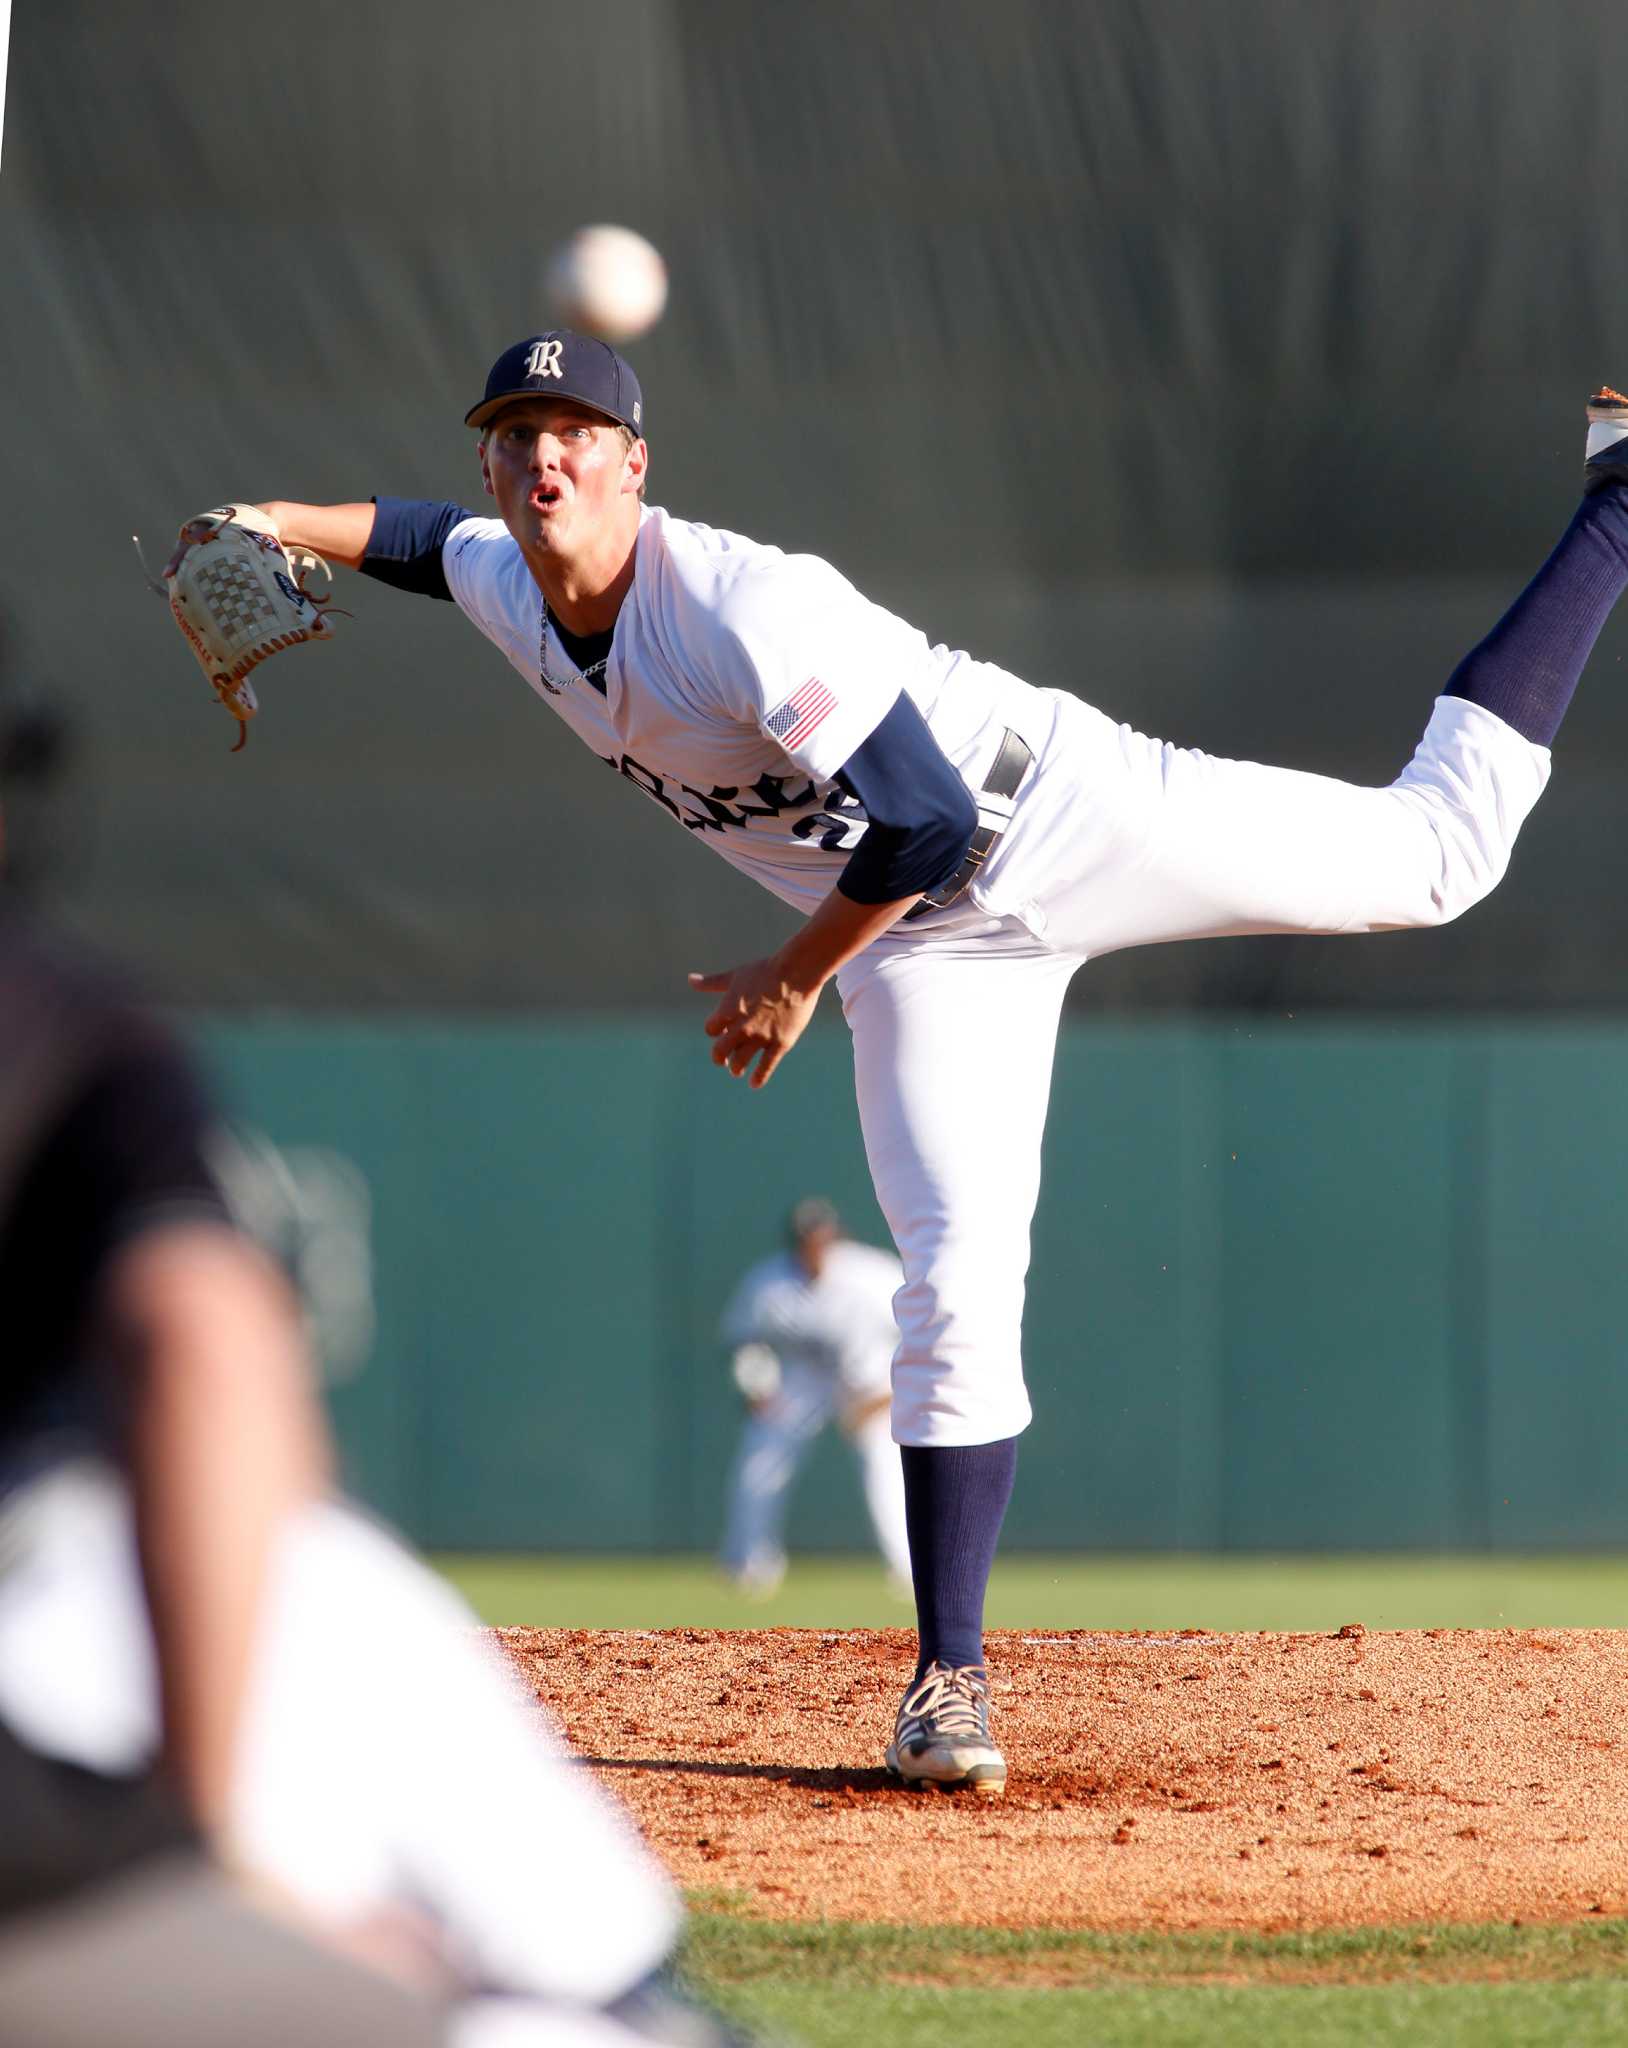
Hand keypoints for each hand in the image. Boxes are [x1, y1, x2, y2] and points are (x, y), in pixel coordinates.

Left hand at [688, 955, 822, 1087]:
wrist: (796, 972)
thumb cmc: (765, 970)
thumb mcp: (735, 976)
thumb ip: (711, 982)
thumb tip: (690, 980)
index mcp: (728, 1010)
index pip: (711, 1030)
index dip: (715, 1032)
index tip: (721, 1033)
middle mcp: (741, 1027)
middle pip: (720, 1051)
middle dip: (720, 1058)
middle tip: (723, 1061)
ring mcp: (761, 1037)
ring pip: (740, 1062)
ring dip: (736, 1069)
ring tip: (737, 1071)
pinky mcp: (780, 1043)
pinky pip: (766, 1067)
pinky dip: (758, 1078)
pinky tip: (754, 1083)